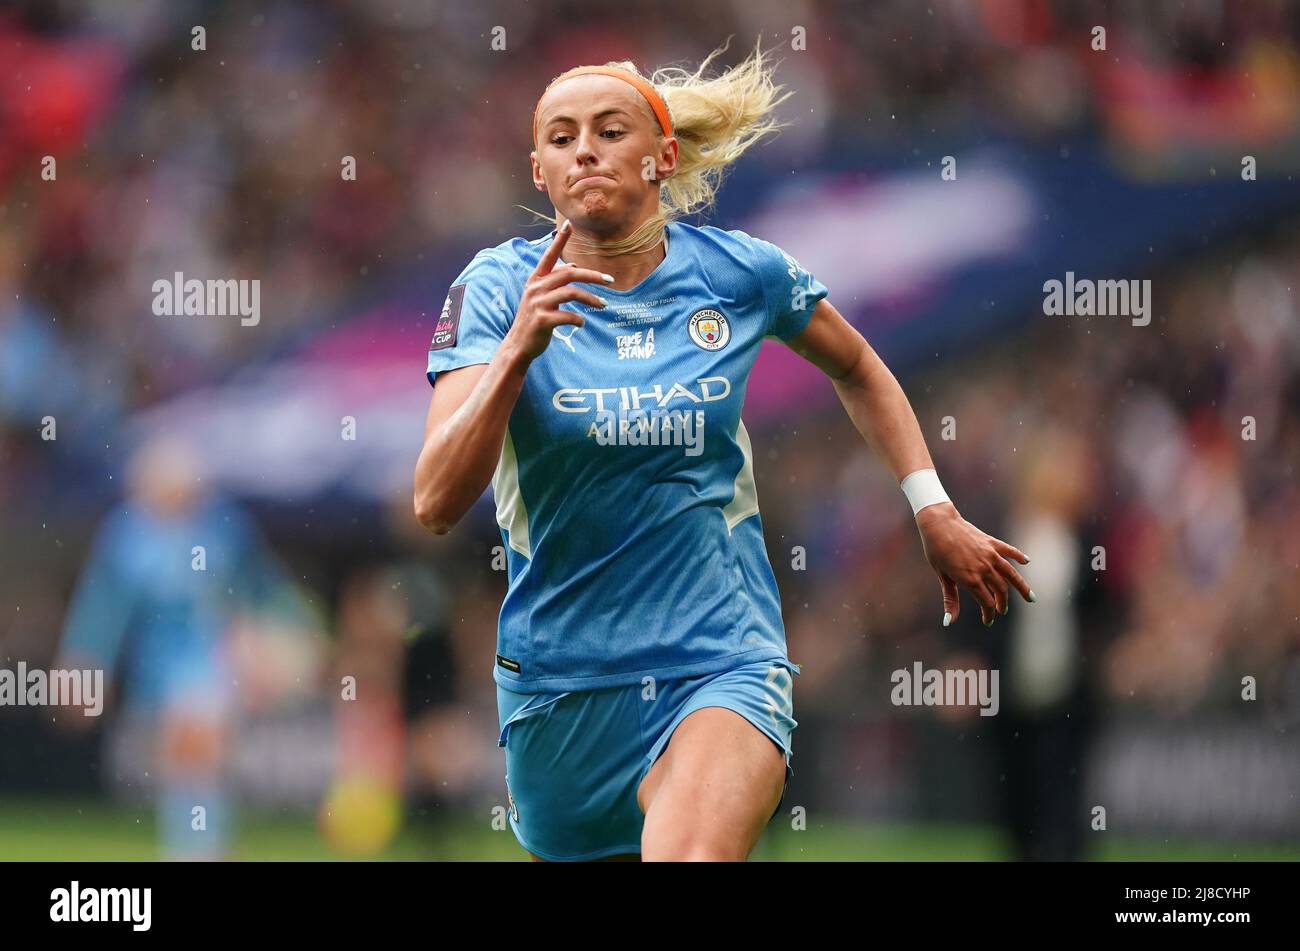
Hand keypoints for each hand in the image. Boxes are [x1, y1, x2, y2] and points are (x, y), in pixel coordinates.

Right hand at [505, 219, 615, 360]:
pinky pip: (568, 316)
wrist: (518, 345)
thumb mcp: (540, 296)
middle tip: (609, 281)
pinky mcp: (542, 320)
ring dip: (591, 299)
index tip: (569, 224)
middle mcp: (536, 288)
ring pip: (571, 293)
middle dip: (592, 275)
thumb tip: (571, 265)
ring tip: (603, 305)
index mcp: (535, 280)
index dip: (560, 240)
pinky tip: (581, 323)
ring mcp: (538, 304)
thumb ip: (554, 280)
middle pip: (569, 274)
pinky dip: (579, 319)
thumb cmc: (533, 319)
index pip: (549, 255)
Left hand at [914, 502, 1034, 627]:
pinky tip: (1027, 562)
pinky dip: (1019, 556)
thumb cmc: (936, 551)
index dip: (989, 614)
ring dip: (1022, 587)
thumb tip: (949, 622)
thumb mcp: (942, 577)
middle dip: (1002, 603)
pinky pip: (1009, 551)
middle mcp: (983, 568)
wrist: (939, 523)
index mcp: (970, 579)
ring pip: (1011, 574)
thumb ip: (950, 600)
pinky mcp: (992, 543)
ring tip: (1031, 598)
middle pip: (1000, 591)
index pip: (986, 603)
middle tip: (1002, 610)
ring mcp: (990, 554)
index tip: (988, 621)